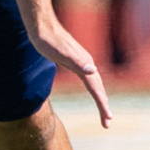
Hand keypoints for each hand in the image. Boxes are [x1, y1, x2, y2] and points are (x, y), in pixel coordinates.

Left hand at [25, 13, 112, 127]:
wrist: (41, 25)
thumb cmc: (48, 40)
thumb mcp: (60, 53)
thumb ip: (77, 62)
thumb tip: (93, 71)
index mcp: (85, 65)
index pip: (97, 90)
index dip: (102, 105)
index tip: (108, 121)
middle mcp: (87, 63)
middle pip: (98, 88)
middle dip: (104, 106)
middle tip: (107, 124)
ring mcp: (82, 61)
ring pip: (95, 83)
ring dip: (100, 98)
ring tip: (104, 112)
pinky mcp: (75, 60)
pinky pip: (88, 78)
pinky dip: (93, 88)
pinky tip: (92, 89)